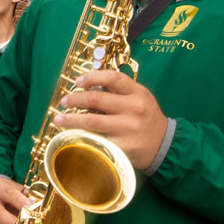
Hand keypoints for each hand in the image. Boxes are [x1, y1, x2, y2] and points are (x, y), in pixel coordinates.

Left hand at [51, 70, 168, 172]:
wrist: (164, 145)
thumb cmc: (147, 118)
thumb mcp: (140, 98)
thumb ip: (120, 91)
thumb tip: (90, 85)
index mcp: (137, 93)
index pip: (112, 77)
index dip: (91, 77)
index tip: (77, 82)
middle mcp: (133, 108)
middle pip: (96, 99)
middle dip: (75, 99)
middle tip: (64, 101)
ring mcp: (128, 128)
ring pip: (92, 120)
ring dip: (71, 119)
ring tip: (59, 119)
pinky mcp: (123, 146)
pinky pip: (97, 139)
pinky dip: (82, 137)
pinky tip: (72, 136)